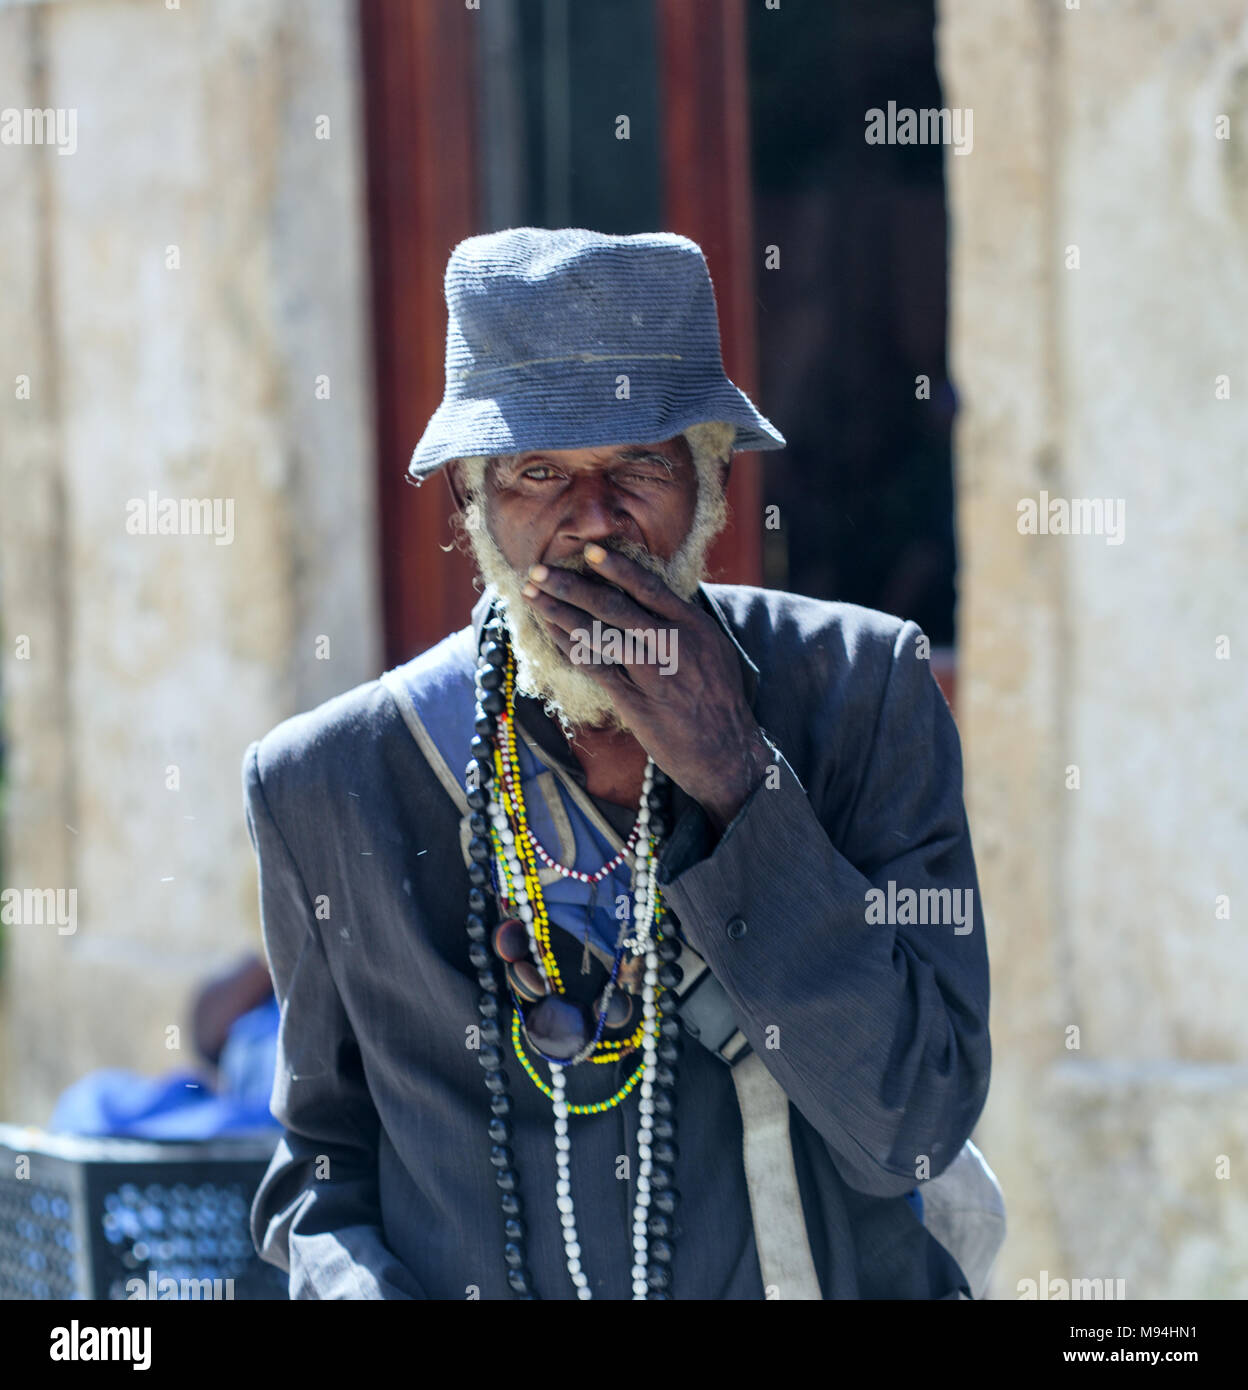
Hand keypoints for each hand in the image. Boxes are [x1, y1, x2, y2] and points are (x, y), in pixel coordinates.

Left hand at [521, 544, 771, 829]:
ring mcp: (651, 672)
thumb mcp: (714, 649)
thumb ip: (683, 622)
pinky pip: (594, 667)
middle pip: (612, 606)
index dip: (615, 566)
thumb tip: (651, 595)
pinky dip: (569, 647)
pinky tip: (550, 634)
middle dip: (570, 586)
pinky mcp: (634, 700)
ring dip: (559, 613)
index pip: (648, 586)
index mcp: (694, 625)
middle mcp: (672, 643)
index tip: (587, 551)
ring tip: (533, 597)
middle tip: (539, 571)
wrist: (726, 751)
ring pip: (597, 633)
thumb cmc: (719, 700)